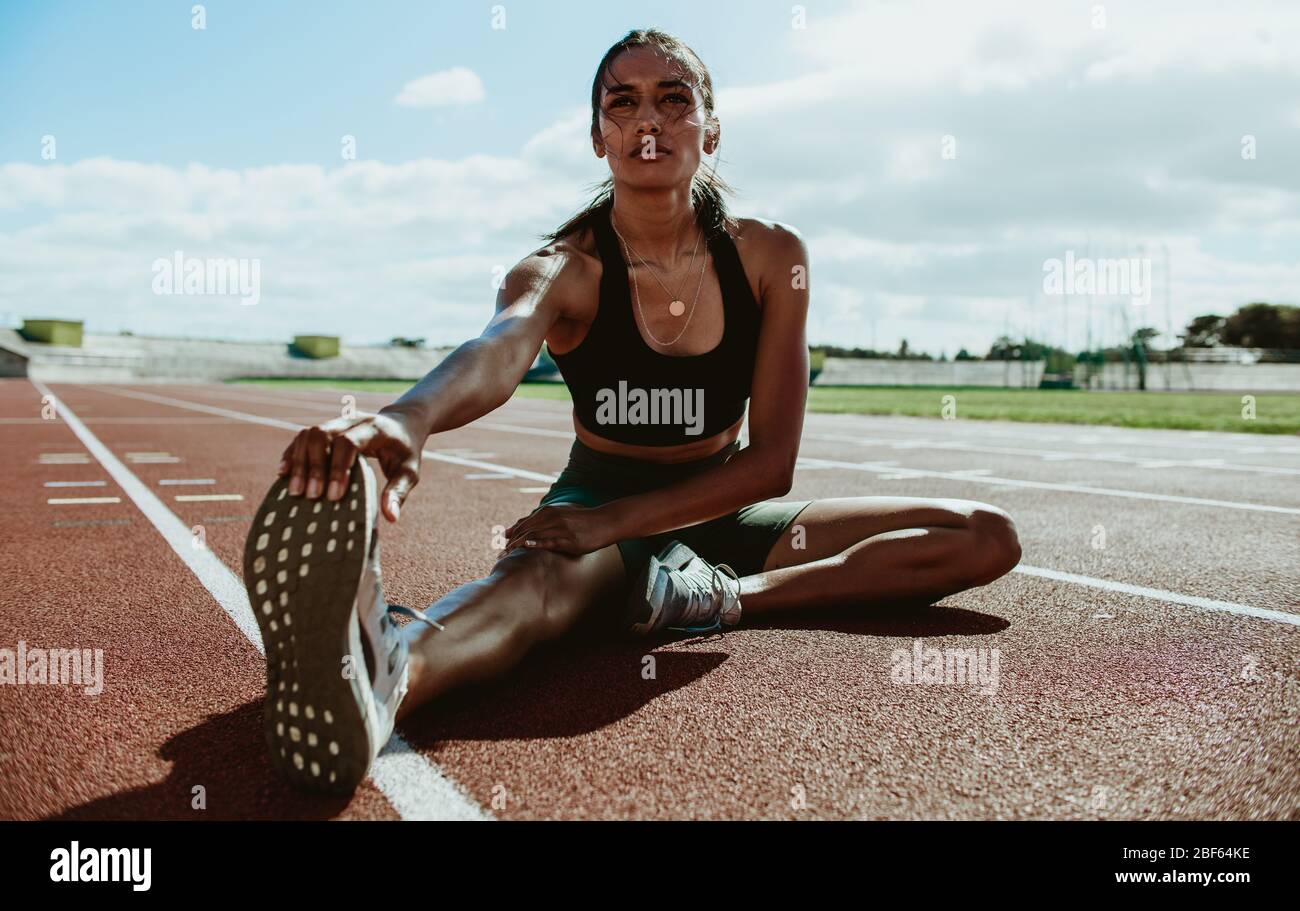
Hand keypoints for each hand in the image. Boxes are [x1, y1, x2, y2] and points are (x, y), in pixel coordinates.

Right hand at [277, 409, 422, 522]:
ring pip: (308, 434)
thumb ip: (399, 491)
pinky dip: (291, 454)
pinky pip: (301, 437)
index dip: (338, 468)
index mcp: (374, 428)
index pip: (349, 442)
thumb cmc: (405, 452)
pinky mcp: (326, 428)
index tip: (334, 496)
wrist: (401, 424)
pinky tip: (283, 473)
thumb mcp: (409, 471)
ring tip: (295, 491)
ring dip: (299, 461)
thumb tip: (390, 518)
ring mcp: (336, 422)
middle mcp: (351, 420)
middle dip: (314, 466)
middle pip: (322, 434)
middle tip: (311, 497)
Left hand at [501, 503, 614, 556]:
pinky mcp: (568, 539)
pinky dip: (535, 542)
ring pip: (533, 534)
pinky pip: (549, 540)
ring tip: (506, 554)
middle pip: (525, 529)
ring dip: (517, 544)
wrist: (606, 521)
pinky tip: (525, 546)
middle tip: (499, 554)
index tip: (501, 543)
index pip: (524, 523)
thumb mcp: (563, 516)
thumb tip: (530, 529)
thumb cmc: (584, 521)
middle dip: (510, 541)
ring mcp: (560, 528)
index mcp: (549, 512)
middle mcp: (552, 518)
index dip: (511, 533)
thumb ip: (546, 520)